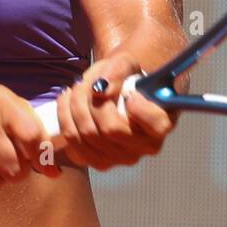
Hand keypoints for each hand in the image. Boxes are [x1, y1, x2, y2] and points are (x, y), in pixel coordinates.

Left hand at [51, 53, 176, 169]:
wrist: (116, 92)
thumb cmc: (126, 78)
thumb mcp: (126, 63)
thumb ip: (117, 70)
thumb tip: (99, 90)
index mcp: (161, 124)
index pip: (153, 124)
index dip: (138, 108)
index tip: (129, 92)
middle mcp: (144, 147)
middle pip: (110, 129)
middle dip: (89, 100)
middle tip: (83, 82)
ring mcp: (122, 158)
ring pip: (87, 136)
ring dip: (73, 108)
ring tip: (73, 89)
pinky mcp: (100, 162)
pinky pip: (74, 147)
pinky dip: (65, 122)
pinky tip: (67, 105)